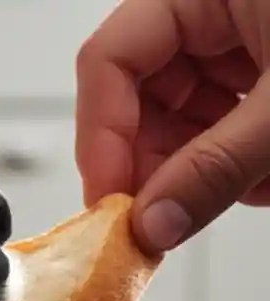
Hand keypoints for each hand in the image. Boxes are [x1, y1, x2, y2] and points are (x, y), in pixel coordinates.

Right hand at [76, 0, 269, 252]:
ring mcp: (242, 42)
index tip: (113, 203)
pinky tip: (267, 179)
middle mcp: (212, 12)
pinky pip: (225, 124)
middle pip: (141, 97)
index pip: (110, 58)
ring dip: (207, 169)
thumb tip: (153, 225)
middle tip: (163, 220)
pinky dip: (239, 161)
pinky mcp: (265, 72)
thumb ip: (219, 166)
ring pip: (185, 119)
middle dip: (158, 164)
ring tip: (250, 190)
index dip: (101, 134)